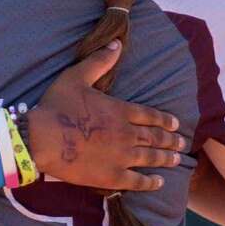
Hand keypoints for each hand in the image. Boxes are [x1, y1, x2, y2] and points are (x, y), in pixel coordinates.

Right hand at [30, 40, 183, 191]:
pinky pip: (137, 181)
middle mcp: (127, 133)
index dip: (165, 120)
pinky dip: (150, 182)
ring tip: (176, 160)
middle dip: (170, 140)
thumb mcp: (77, 76)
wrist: (42, 138)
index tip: (176, 125)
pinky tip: (159, 182)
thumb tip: (116, 43)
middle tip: (181, 144)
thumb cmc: (57, 106)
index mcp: (120, 111)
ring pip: (150, 158)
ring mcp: (121, 156)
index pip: (150, 116)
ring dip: (165, 159)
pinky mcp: (112, 176)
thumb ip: (99, 61)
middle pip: (154, 137)